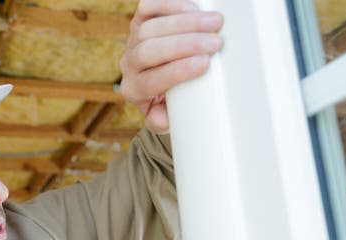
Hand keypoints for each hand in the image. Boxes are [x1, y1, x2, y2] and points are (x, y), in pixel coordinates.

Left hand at [120, 0, 223, 133]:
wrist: (159, 86)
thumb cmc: (168, 101)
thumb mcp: (166, 118)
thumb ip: (164, 121)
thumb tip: (164, 118)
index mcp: (134, 90)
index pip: (151, 80)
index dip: (177, 71)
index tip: (205, 63)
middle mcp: (129, 65)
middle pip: (149, 50)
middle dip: (184, 44)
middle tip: (216, 43)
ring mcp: (132, 41)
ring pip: (149, 27)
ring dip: (185, 22)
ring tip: (215, 23)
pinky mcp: (140, 21)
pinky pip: (147, 8)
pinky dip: (170, 5)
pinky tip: (194, 8)